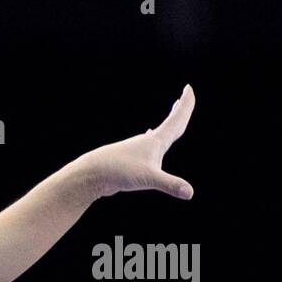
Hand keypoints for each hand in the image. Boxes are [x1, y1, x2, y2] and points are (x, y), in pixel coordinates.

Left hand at [77, 84, 195, 199]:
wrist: (91, 174)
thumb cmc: (118, 172)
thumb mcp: (148, 178)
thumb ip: (170, 184)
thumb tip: (190, 193)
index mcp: (156, 141)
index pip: (176, 119)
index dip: (185, 105)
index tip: (189, 87)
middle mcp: (147, 142)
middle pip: (169, 123)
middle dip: (180, 110)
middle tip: (185, 95)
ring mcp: (137, 150)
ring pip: (157, 135)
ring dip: (167, 126)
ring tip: (172, 121)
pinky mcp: (129, 160)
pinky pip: (147, 147)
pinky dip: (152, 141)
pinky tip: (147, 139)